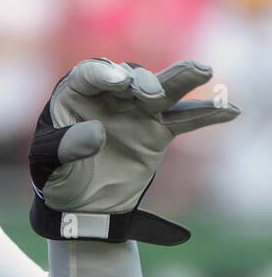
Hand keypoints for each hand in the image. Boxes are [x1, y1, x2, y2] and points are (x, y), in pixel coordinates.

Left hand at [28, 58, 239, 244]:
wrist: (79, 205)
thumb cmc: (56, 176)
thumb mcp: (47, 163)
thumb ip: (65, 147)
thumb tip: (97, 132)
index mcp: (74, 95)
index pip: (89, 75)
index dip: (105, 74)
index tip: (120, 83)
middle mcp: (108, 97)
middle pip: (130, 79)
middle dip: (143, 82)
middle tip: (152, 95)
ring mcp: (136, 113)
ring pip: (162, 92)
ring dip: (182, 79)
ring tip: (203, 71)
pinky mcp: (157, 133)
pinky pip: (183, 120)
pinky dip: (206, 115)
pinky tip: (229, 110)